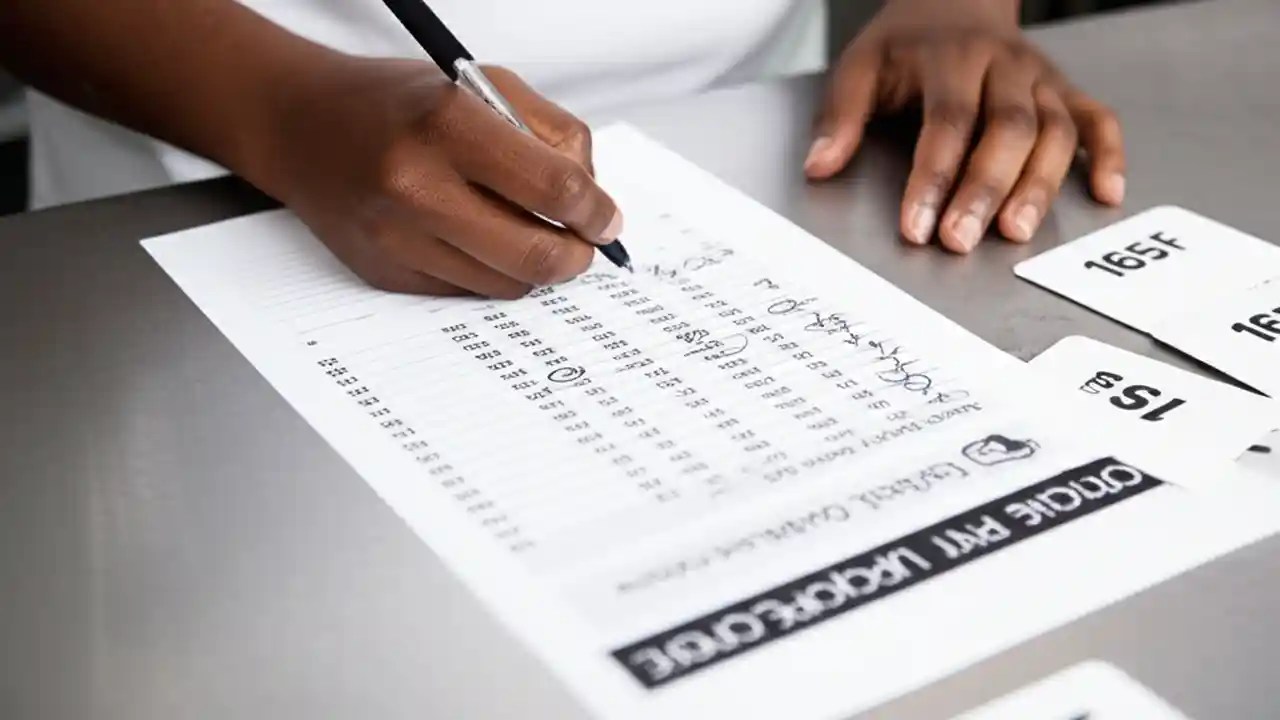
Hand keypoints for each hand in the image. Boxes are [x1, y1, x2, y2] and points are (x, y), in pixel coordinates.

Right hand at [255, 57, 621, 297]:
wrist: (300, 125)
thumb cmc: (396, 104)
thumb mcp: (482, 87)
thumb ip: (550, 135)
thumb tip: (593, 201)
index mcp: (446, 125)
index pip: (553, 189)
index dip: (595, 211)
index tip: (606, 218)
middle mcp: (416, 186)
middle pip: (536, 255)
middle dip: (577, 255)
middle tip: (584, 243)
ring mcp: (397, 239)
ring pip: (507, 284)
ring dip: (534, 266)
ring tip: (527, 231)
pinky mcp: (386, 274)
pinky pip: (468, 292)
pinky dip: (490, 271)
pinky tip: (477, 238)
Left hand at [806, 0, 1124, 252]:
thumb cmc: (906, 45)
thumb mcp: (861, 66)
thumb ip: (841, 116)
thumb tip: (818, 167)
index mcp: (953, 56)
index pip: (947, 121)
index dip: (932, 177)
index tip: (916, 228)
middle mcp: (1005, 65)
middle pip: (1008, 128)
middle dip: (985, 188)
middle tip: (962, 240)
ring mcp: (1041, 79)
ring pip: (1056, 131)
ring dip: (1039, 185)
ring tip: (1017, 232)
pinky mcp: (1066, 91)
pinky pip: (1100, 120)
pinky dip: (1109, 156)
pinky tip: (1105, 195)